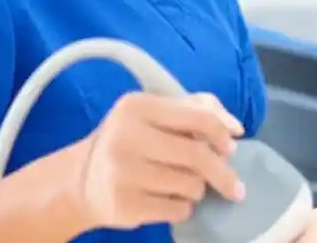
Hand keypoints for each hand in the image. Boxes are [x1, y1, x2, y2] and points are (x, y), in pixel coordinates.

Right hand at [69, 92, 247, 231]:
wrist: (80, 180)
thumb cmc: (131, 141)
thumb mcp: (157, 113)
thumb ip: (199, 108)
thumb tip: (235, 128)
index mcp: (137, 106)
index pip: (199, 118)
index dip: (222, 135)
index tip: (232, 148)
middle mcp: (126, 137)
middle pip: (198, 155)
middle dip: (222, 173)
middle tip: (234, 186)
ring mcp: (123, 173)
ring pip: (191, 185)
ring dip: (197, 189)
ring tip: (182, 184)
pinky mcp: (123, 205)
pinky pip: (178, 209)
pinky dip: (183, 207)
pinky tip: (169, 200)